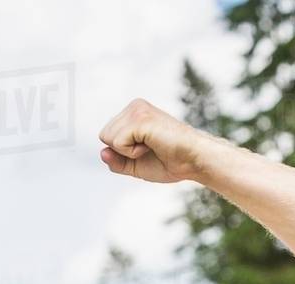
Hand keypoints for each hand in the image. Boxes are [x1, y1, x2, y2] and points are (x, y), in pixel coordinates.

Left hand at [97, 99, 216, 183]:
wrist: (193, 161)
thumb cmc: (169, 162)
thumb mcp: (135, 165)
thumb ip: (116, 161)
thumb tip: (102, 152)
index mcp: (133, 113)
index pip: (107, 137)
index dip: (122, 152)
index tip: (146, 150)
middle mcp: (134, 107)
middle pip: (104, 136)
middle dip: (122, 151)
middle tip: (149, 149)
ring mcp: (137, 110)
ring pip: (108, 138)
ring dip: (128, 152)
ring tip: (151, 146)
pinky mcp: (141, 118)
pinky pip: (118, 142)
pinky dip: (132, 152)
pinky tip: (151, 145)